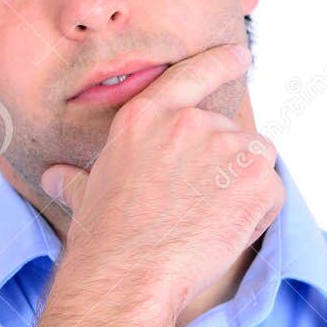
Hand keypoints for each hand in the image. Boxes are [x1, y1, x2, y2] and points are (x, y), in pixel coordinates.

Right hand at [39, 43, 283, 326]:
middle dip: (223, 172)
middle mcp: (190, 122)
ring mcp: (226, 145)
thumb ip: (78, 179)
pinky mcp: (257, 176)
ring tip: (207, 223)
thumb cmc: (104, 238)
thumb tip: (55, 178)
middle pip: (231, 137)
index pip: (191, 75)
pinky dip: (258, 216)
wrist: (129, 271)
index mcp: (147, 117)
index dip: (220, 62)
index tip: (241, 55)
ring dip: (243, 191)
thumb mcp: (85, 195)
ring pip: (255, 163)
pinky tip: (224, 234)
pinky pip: (271, 195)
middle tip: (194, 211)